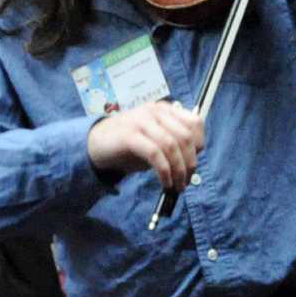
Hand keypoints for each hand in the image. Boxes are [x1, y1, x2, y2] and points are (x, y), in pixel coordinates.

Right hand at [86, 100, 204, 189]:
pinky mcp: (130, 136)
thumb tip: (191, 164)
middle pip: (185, 137)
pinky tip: (165, 183)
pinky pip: (155, 154)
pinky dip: (164, 171)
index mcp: (164, 110)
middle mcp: (154, 112)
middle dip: (190, 163)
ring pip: (172, 145)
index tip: (194, 163)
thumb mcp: (154, 141)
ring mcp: (141, 122)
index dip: (199, 144)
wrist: (96, 143)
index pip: (194, 122)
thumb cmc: (128, 145)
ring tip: (177, 186)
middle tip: (186, 181)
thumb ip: (172, 145)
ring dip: (178, 170)